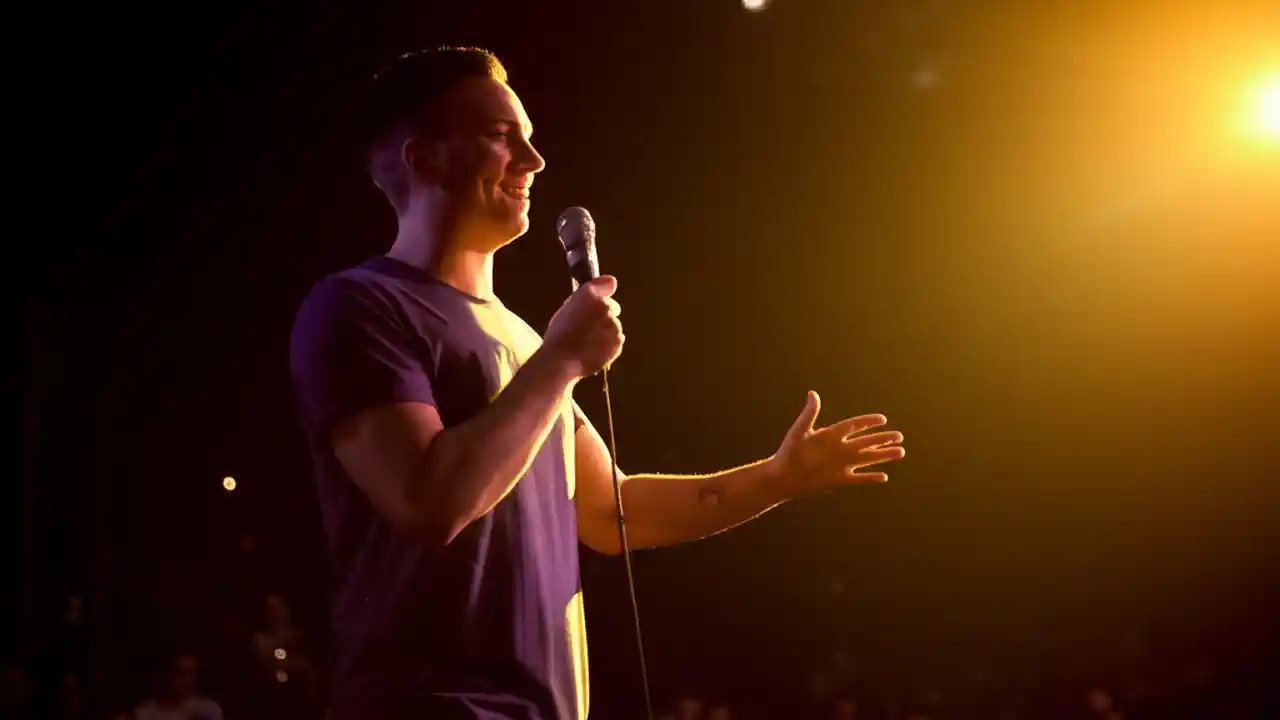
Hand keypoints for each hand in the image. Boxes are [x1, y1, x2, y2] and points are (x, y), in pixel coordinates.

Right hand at [540, 275, 623, 378]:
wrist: (560, 360)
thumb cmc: (560, 333)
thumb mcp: (569, 306)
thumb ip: (591, 292)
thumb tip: (612, 282)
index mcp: (591, 294)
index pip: (607, 286)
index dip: (600, 297)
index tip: (593, 307)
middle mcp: (606, 307)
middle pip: (612, 308)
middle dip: (603, 316)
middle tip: (585, 328)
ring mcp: (614, 326)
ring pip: (614, 326)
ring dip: (605, 332)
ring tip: (586, 342)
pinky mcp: (618, 343)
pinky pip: (615, 342)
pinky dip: (607, 346)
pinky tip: (592, 350)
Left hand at [769, 390, 904, 497]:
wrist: (782, 477)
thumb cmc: (788, 452)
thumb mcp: (799, 431)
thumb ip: (809, 413)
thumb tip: (813, 393)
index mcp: (830, 435)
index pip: (853, 426)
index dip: (867, 422)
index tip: (883, 419)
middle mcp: (839, 449)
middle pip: (866, 442)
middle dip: (883, 439)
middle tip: (899, 436)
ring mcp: (841, 464)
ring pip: (867, 459)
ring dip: (883, 455)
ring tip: (901, 452)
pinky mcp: (839, 479)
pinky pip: (859, 478)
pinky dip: (870, 477)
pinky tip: (884, 476)